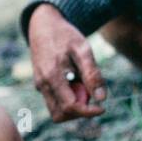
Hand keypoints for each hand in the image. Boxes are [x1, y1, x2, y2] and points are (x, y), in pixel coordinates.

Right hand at [28, 4, 106, 121]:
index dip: (88, 111)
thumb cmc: (65, 36)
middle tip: (91, 93)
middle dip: (79, 111)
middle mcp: (42, 84)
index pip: (70, 106)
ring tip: (82, 85)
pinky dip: (67, 99)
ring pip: (56, 112)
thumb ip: (92, 74)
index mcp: (52, 76)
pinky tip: (74, 82)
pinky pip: (54, 102)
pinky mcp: (40, 85)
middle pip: (61, 115)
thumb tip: (102, 98)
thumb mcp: (83, 49)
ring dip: (73, 107)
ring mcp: (39, 86)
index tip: (102, 107)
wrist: (43, 25)